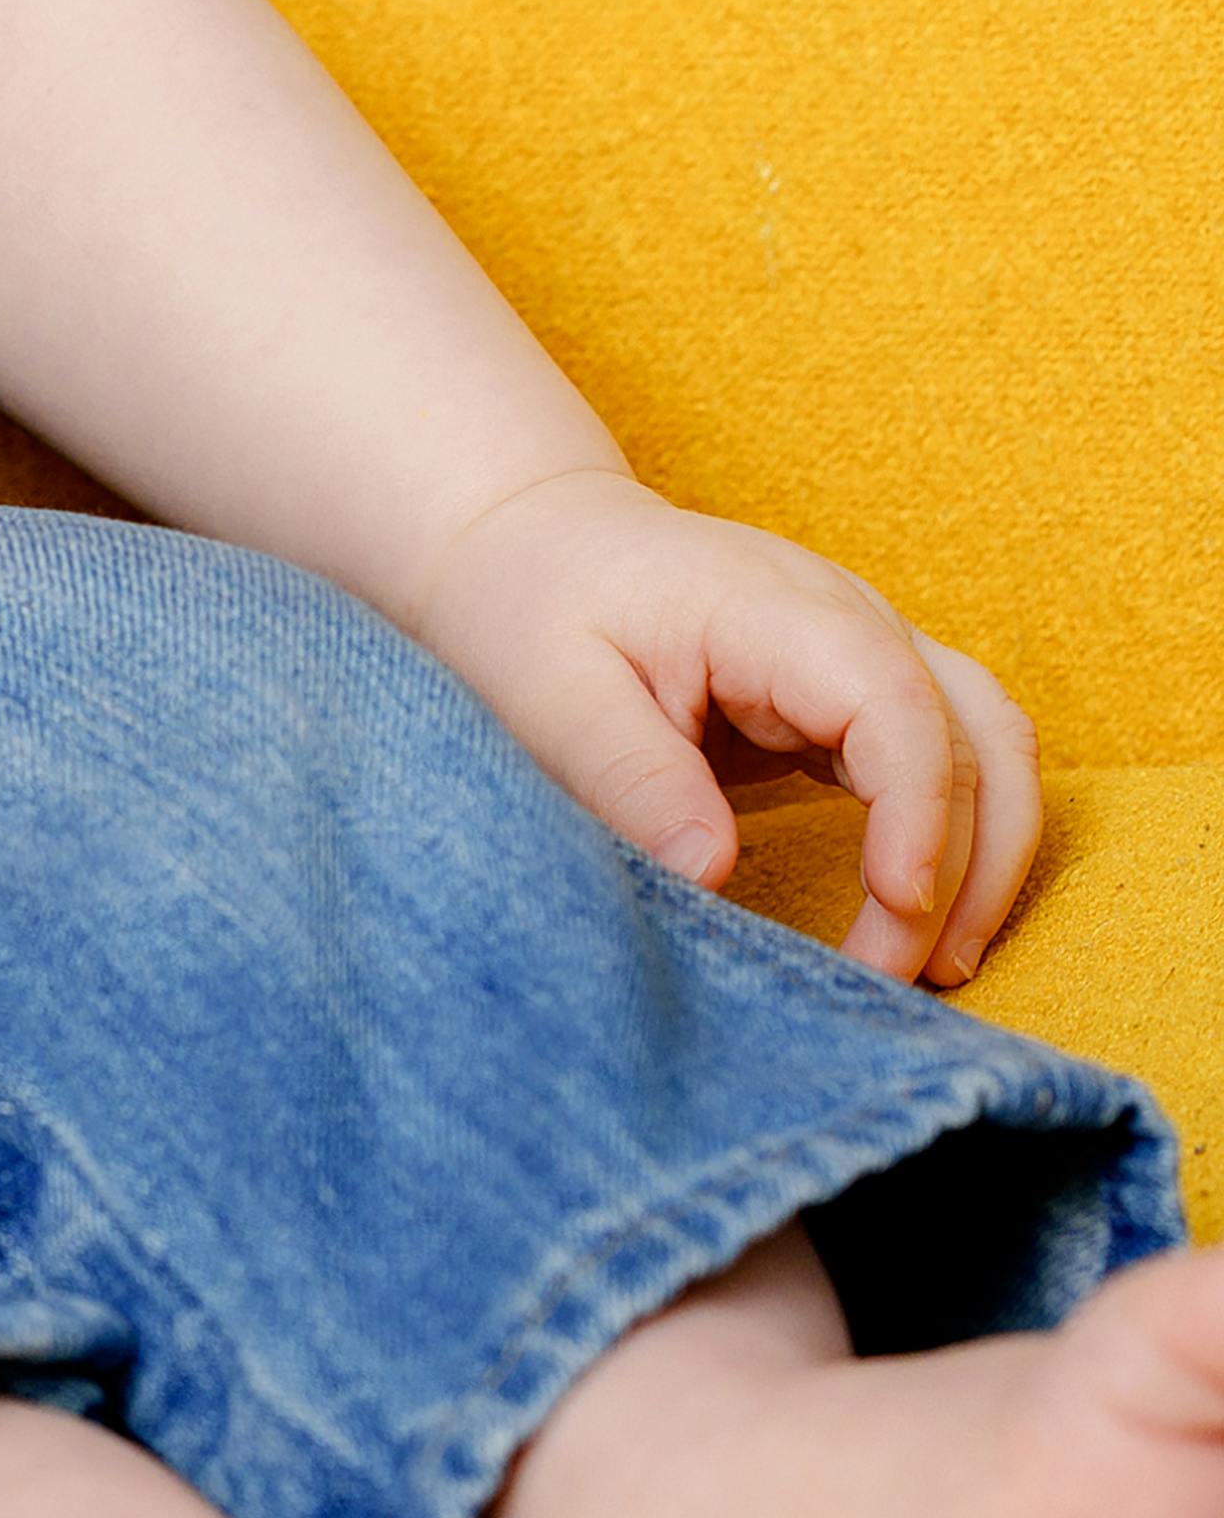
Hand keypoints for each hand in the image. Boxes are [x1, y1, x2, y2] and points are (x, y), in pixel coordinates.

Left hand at [399, 467, 1040, 988]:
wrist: (527, 540)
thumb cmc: (532, 608)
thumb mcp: (551, 694)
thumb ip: (632, 778)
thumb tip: (715, 873)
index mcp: (772, 608)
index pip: (895, 702)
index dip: (918, 810)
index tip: (896, 909)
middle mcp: (847, 617)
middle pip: (971, 734)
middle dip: (957, 866)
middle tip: (893, 977)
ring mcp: (865, 646)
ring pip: (991, 742)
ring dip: (987, 854)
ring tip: (942, 966)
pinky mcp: (857, 689)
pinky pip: (951, 755)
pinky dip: (959, 836)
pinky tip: (917, 916)